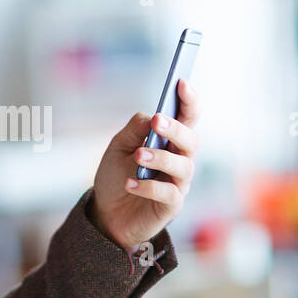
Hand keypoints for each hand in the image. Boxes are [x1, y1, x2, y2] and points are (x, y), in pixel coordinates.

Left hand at [88, 78, 199, 250]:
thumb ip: (135, 129)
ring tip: (139, 156)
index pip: (187, 117)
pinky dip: (149, 187)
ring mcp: (178, 183)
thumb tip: (153, 116)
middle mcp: (180, 160)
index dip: (189, 100)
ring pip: (183, 167)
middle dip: (176, 129)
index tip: (182, 83)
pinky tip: (130, 183)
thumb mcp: (118, 147)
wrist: (106, 214)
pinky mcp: (172, 205)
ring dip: (161, 158)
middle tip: (158, 121)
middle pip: (191, 141)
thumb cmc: (116, 176)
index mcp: (170, 141)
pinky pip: (169, 194)